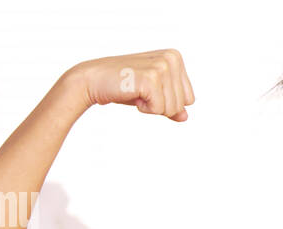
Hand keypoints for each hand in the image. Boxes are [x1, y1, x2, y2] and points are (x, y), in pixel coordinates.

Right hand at [69, 49, 195, 121]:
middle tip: (140, 91)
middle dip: (161, 106)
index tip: (149, 90)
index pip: (189, 98)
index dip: (168, 102)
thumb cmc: (123, 86)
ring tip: (136, 91)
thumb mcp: (152, 94)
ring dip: (152, 107)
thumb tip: (185, 117)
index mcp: (175, 57)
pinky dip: (144, 109)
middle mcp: (171, 58)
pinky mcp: (151, 78)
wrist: (93, 81)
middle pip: (182, 104)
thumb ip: (171, 104)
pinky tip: (132, 94)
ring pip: (172, 109)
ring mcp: (162, 66)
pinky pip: (159, 110)